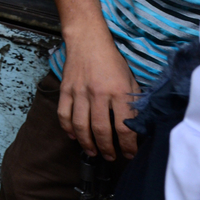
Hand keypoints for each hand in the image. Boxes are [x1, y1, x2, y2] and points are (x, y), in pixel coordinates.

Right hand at [57, 30, 139, 159]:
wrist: (88, 41)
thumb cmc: (112, 61)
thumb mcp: (130, 79)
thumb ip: (133, 102)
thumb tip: (135, 126)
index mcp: (119, 91)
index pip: (124, 126)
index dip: (128, 145)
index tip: (130, 154)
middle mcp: (98, 93)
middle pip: (101, 129)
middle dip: (107, 148)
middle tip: (110, 157)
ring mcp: (79, 92)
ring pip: (81, 125)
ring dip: (87, 143)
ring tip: (93, 152)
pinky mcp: (66, 90)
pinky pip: (64, 114)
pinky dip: (68, 129)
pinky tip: (74, 137)